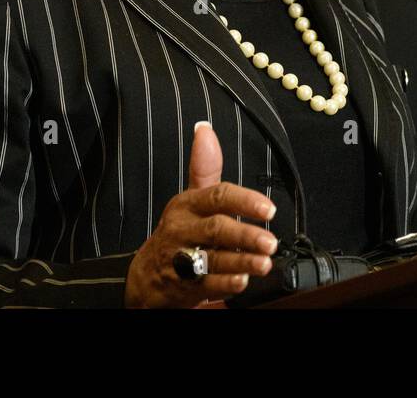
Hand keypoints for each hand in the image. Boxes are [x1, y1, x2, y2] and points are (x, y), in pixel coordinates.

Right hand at [124, 122, 277, 307]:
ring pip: (213, 258)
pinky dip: (226, 283)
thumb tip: (205, 130)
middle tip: (270, 241)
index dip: (245, 201)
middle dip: (245, 235)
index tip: (269, 208)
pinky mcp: (184, 285)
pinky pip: (206, 284)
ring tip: (264, 262)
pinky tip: (242, 282)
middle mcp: (183, 229)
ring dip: (241, 261)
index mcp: (187, 204)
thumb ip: (205, 167)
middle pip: (216, 228)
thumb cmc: (178, 231)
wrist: (146, 275)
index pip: (217, 196)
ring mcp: (182, 258)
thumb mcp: (190, 198)